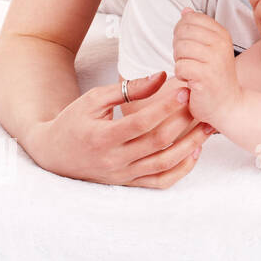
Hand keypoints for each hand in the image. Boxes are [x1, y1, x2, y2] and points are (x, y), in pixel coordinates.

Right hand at [27, 71, 211, 186]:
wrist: (53, 154)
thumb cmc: (74, 121)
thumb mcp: (94, 99)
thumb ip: (128, 89)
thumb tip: (161, 76)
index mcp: (102, 137)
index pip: (141, 123)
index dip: (166, 107)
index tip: (186, 90)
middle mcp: (113, 160)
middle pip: (158, 143)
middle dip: (184, 123)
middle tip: (202, 106)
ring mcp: (122, 175)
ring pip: (164, 164)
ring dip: (191, 146)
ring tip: (207, 128)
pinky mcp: (128, 183)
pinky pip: (160, 182)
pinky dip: (181, 170)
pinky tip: (195, 152)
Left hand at [172, 9, 243, 127]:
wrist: (228, 105)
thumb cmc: (216, 78)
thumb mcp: (210, 48)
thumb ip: (198, 29)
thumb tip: (185, 11)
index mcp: (222, 34)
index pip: (191, 18)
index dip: (182, 32)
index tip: (191, 47)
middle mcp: (220, 44)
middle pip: (183, 32)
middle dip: (179, 47)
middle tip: (191, 61)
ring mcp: (215, 59)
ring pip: (180, 48)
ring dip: (180, 62)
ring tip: (192, 71)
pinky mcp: (206, 75)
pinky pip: (180, 67)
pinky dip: (181, 75)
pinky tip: (191, 80)